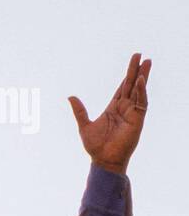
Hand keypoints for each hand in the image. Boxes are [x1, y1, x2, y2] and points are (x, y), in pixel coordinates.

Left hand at [69, 52, 150, 173]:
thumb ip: (79, 110)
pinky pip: (141, 102)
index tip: (132, 63)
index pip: (121, 88)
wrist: (103, 159)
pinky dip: (141, 91)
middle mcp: (124, 108)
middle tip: (140, 56)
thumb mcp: (84, 125)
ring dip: (143, 76)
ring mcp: (132, 113)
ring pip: (139, 90)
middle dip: (136, 70)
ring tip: (147, 62)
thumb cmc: (95, 146)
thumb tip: (70, 96)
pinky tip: (140, 80)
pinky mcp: (137, 119)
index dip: (126, 76)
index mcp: (113, 108)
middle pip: (132, 85)